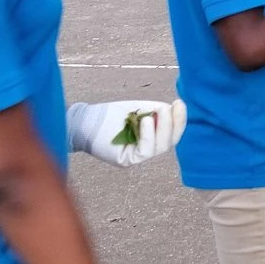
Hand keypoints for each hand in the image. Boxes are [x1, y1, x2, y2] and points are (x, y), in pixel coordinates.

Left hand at [66, 100, 185, 166]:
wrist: (85, 121)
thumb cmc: (109, 115)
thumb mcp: (137, 109)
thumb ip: (154, 111)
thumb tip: (172, 110)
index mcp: (151, 137)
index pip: (172, 133)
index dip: (179, 120)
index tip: (179, 103)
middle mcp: (146, 149)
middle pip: (169, 142)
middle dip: (175, 124)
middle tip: (173, 106)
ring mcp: (136, 157)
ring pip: (160, 148)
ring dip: (163, 128)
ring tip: (161, 110)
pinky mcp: (126, 160)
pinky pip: (144, 151)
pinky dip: (148, 135)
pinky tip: (145, 121)